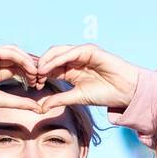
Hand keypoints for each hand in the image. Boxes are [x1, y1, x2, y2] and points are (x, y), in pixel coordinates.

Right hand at [0, 45, 43, 113]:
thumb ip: (18, 102)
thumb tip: (38, 108)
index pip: (18, 68)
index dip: (30, 75)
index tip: (41, 85)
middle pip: (18, 59)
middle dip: (32, 67)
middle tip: (43, 78)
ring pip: (15, 53)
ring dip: (29, 62)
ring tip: (38, 73)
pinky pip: (8, 52)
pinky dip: (21, 58)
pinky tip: (30, 68)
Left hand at [32, 44, 146, 111]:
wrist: (126, 91)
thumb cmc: (105, 94)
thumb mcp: (78, 97)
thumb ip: (60, 99)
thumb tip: (41, 108)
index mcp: (70, 70)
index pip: (50, 68)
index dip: (39, 74)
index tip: (30, 85)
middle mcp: (74, 59)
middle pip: (51, 57)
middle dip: (39, 66)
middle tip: (31, 77)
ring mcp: (82, 53)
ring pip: (58, 52)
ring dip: (46, 61)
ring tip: (37, 72)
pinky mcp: (89, 50)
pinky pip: (70, 52)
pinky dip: (57, 59)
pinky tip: (48, 68)